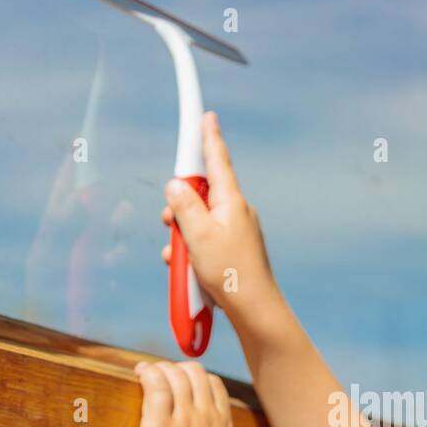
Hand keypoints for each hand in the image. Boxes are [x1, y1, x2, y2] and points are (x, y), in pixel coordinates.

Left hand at [134, 359, 246, 426]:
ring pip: (175, 373)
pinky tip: (139, 373)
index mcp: (223, 424)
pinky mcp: (160, 425)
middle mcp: (206, 415)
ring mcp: (184, 419)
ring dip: (158, 368)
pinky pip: (156, 384)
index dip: (196, 378)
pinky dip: (147, 372)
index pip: (213, 384)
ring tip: (143, 372)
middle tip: (159, 376)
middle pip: (195, 372)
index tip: (180, 384)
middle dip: (176, 368)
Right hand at [160, 111, 278, 313]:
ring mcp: (235, 232)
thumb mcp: (198, 235)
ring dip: (182, 238)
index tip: (207, 115)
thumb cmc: (230, 273)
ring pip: (197, 222)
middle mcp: (235, 212)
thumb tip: (175, 184)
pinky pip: (204, 243)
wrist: (255, 311)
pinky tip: (188, 274)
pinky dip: (191, 254)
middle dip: (178, 208)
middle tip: (170, 225)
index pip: (216, 159)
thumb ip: (183, 206)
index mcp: (231, 201)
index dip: (207, 137)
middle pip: (199, 194)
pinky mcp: (232, 252)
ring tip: (182, 260)